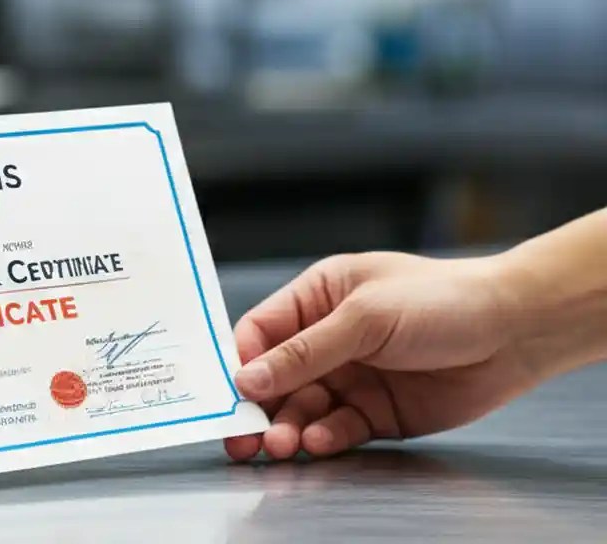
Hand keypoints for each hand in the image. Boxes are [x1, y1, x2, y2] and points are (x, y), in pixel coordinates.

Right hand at [223, 252, 548, 461]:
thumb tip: (246, 377)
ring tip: (282, 444)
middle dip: (257, 406)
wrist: (513, 332)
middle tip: (242, 437)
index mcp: (317, 297)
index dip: (240, 361)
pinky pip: (336, 428)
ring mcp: (350, 377)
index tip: (229, 390)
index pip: (260, 331)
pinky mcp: (374, 412)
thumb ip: (304, 352)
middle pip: (274, 377)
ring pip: (301, 409)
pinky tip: (320, 441)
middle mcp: (328, 338)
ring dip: (288, 427)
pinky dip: (324, 437)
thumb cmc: (441, 301)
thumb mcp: (363, 318)